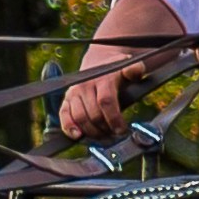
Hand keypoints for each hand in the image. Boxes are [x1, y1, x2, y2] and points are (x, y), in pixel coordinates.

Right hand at [57, 17, 178, 146]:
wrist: (98, 62)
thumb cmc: (116, 72)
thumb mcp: (129, 68)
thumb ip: (134, 70)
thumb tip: (134, 72)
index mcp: (102, 79)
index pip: (106, 101)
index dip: (114, 119)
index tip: (121, 130)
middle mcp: (85, 85)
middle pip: (93, 114)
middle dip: (105, 128)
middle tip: (114, 134)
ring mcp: (74, 93)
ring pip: (80, 118)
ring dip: (92, 131)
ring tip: (103, 135)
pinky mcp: (66, 99)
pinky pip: (64, 115)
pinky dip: (69, 128)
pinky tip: (78, 136)